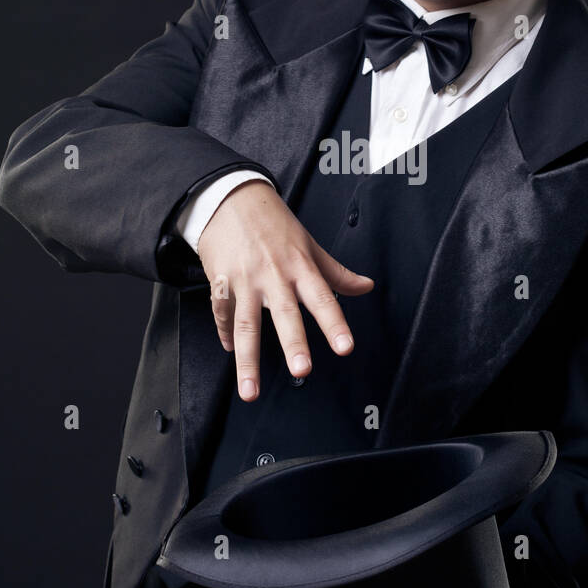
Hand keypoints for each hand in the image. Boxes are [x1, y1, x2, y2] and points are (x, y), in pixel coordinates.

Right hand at [197, 180, 374, 400]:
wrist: (230, 197)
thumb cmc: (273, 223)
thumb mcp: (309, 244)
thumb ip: (336, 272)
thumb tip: (367, 286)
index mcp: (300, 266)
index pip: (323, 298)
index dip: (335, 324)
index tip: (345, 347)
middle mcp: (274, 274)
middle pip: (285, 314)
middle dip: (294, 343)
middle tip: (303, 370)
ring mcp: (245, 279)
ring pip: (246, 324)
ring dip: (248, 361)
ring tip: (250, 390)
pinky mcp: (220, 280)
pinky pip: (222, 312)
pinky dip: (225, 333)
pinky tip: (230, 351)